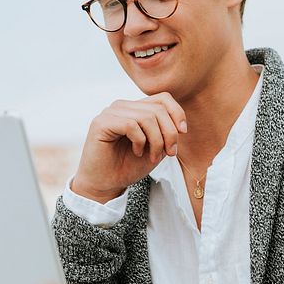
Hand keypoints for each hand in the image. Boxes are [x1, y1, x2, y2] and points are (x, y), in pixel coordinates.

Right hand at [71, 92, 186, 202]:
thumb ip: (166, 132)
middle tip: (169, 153)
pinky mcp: (101, 123)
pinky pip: (131, 124)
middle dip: (169, 133)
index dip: (177, 113)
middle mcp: (122, 106)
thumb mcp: (156, 147)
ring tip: (153, 157)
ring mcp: (110, 112)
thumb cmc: (128, 166)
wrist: (105, 184)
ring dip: (156, 140)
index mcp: (135, 109)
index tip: (182, 133)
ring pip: (147, 117)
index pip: (162, 98)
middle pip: (158, 109)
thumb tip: (179, 124)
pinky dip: (140, 141)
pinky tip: (137, 152)